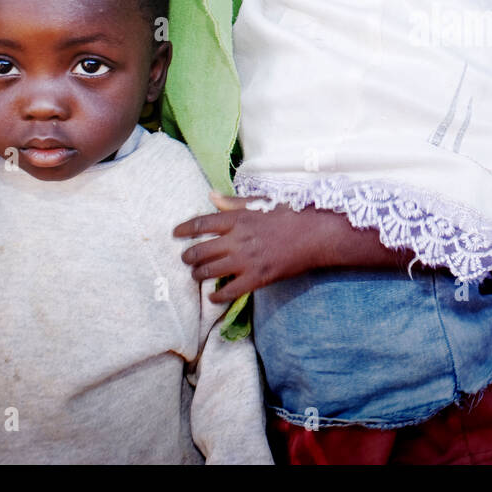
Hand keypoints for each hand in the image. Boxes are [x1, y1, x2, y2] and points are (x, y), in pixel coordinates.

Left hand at [175, 193, 317, 302]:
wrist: (315, 235)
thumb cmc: (289, 214)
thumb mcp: (260, 203)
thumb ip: (233, 202)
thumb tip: (210, 195)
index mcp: (237, 218)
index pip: (201, 223)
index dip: (184, 229)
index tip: (175, 234)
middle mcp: (237, 239)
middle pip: (200, 251)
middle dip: (188, 257)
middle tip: (186, 259)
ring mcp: (246, 260)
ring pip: (209, 271)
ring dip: (198, 275)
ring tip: (197, 275)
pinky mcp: (257, 278)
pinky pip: (229, 291)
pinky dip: (217, 296)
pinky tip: (213, 296)